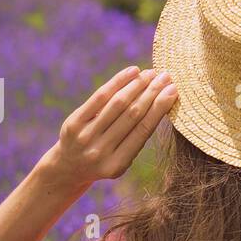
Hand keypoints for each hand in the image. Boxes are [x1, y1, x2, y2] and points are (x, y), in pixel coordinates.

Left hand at [41, 66, 178, 183]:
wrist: (67, 168)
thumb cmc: (104, 159)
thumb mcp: (121, 160)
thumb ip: (137, 138)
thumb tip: (162, 101)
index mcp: (118, 164)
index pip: (144, 130)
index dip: (160, 108)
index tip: (174, 91)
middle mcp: (100, 152)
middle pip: (132, 115)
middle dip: (152, 93)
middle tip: (167, 77)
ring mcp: (85, 137)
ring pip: (117, 104)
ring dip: (137, 85)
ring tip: (151, 73)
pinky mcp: (73, 123)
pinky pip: (99, 97)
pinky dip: (117, 82)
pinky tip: (132, 72)